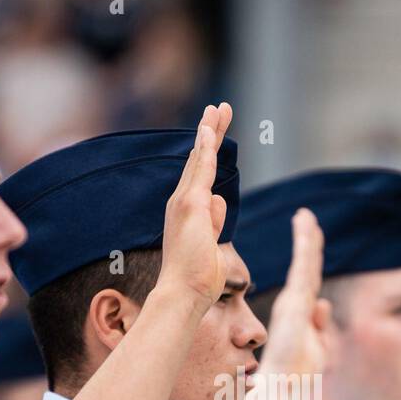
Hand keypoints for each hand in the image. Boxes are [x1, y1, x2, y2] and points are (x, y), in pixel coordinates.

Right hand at [156, 103, 233, 307]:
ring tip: (220, 107)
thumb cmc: (198, 276)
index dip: (208, 149)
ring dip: (209, 131)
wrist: (185, 292)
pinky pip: (200, 168)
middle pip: (198, 158)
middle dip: (209, 131)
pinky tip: (210, 128)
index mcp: (188, 211)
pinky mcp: (191, 205)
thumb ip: (215, 220)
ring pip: (199, 157)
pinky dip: (205, 147)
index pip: (200, 173)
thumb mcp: (213, 242)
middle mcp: (181, 201)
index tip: (215, 130)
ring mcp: (184, 201)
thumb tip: (220, 200)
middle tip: (219, 107)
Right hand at [260, 208, 328, 378]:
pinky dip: (304, 246)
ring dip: (306, 238)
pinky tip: (305, 228)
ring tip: (305, 216)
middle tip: (306, 218)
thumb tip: (323, 303)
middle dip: (307, 242)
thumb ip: (321, 326)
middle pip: (305, 268)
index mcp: (299, 315)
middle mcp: (294, 304)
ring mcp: (293, 301)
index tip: (310, 240)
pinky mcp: (294, 300)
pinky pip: (302, 267)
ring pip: (303, 264)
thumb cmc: (299, 373)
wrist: (286, 386)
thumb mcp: (318, 347)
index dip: (309, 260)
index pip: (307, 282)